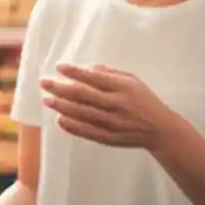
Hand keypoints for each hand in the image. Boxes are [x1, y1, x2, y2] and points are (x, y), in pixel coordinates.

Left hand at [41, 63, 179, 149]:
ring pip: (82, 113)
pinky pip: (87, 131)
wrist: (159, 129)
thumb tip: (87, 67)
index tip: (59, 67)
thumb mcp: (133, 81)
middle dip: (61, 88)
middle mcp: (116, 104)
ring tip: (47, 100)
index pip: (94, 77)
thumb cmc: (144, 101)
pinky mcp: (109, 138)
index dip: (75, 72)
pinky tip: (59, 120)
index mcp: (123, 87)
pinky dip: (72, 126)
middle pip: (84, 95)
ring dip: (62, 106)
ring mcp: (112, 123)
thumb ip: (110, 73)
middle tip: (44, 83)